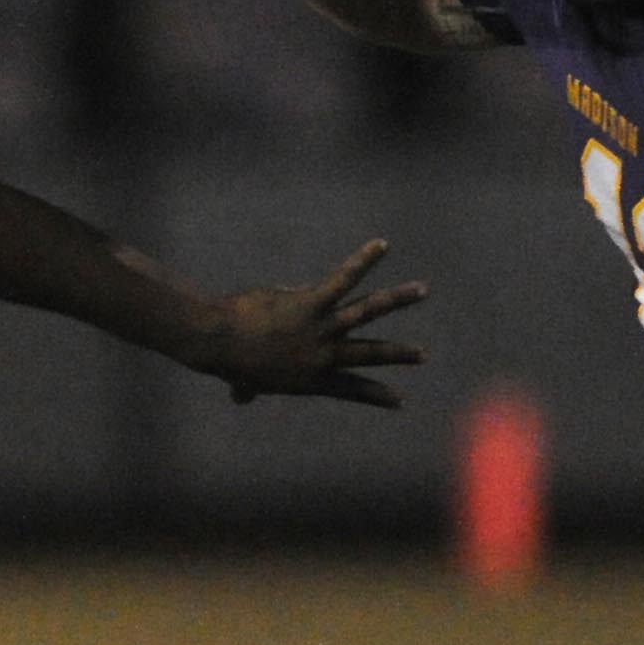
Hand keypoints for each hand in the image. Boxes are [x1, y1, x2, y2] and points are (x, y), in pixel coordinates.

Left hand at [202, 238, 428, 408]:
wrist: (220, 343)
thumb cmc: (229, 363)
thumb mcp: (243, 382)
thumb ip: (248, 390)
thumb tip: (240, 398)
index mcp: (310, 379)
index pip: (350, 388)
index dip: (375, 394)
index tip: (400, 399)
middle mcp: (323, 356)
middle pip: (369, 353)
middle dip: (398, 354)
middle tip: (422, 354)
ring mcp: (321, 328)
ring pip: (368, 310)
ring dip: (398, 298)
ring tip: (422, 290)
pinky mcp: (312, 302)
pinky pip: (344, 278)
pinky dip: (363, 260)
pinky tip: (381, 245)